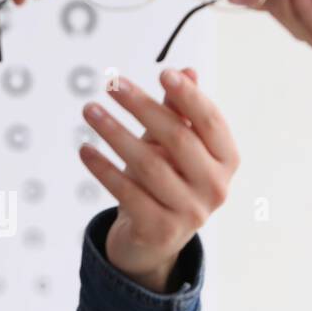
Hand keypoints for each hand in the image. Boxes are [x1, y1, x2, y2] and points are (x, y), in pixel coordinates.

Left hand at [79, 68, 238, 292]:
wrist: (153, 239)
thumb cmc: (167, 180)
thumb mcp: (173, 145)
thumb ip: (180, 112)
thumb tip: (187, 71)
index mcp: (226, 160)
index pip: (210, 121)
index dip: (189, 96)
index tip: (163, 73)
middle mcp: (215, 187)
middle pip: (177, 138)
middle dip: (141, 107)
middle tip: (111, 84)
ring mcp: (190, 212)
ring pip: (148, 165)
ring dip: (115, 134)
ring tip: (90, 111)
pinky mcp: (160, 230)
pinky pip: (127, 192)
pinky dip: (103, 169)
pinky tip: (85, 150)